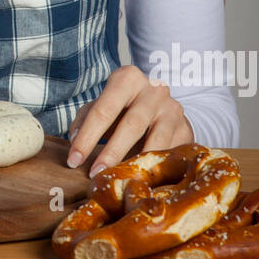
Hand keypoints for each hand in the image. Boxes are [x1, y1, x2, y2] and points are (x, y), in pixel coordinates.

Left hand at [65, 65, 194, 176]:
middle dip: (111, 152)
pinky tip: (142, 179)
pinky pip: (171, 152)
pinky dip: (155, 167)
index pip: (103, 109)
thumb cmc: (123, 108)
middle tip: (95, 173)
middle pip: (131, 124)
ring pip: (156, 139)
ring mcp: (173, 109)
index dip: (87, 137)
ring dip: (136, 162)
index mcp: (127, 79)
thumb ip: (86, 119)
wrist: (162, 109)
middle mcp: (153, 90)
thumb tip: (75, 139)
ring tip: (120, 179)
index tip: (73, 160)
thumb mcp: (103, 106)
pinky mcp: (186, 129)